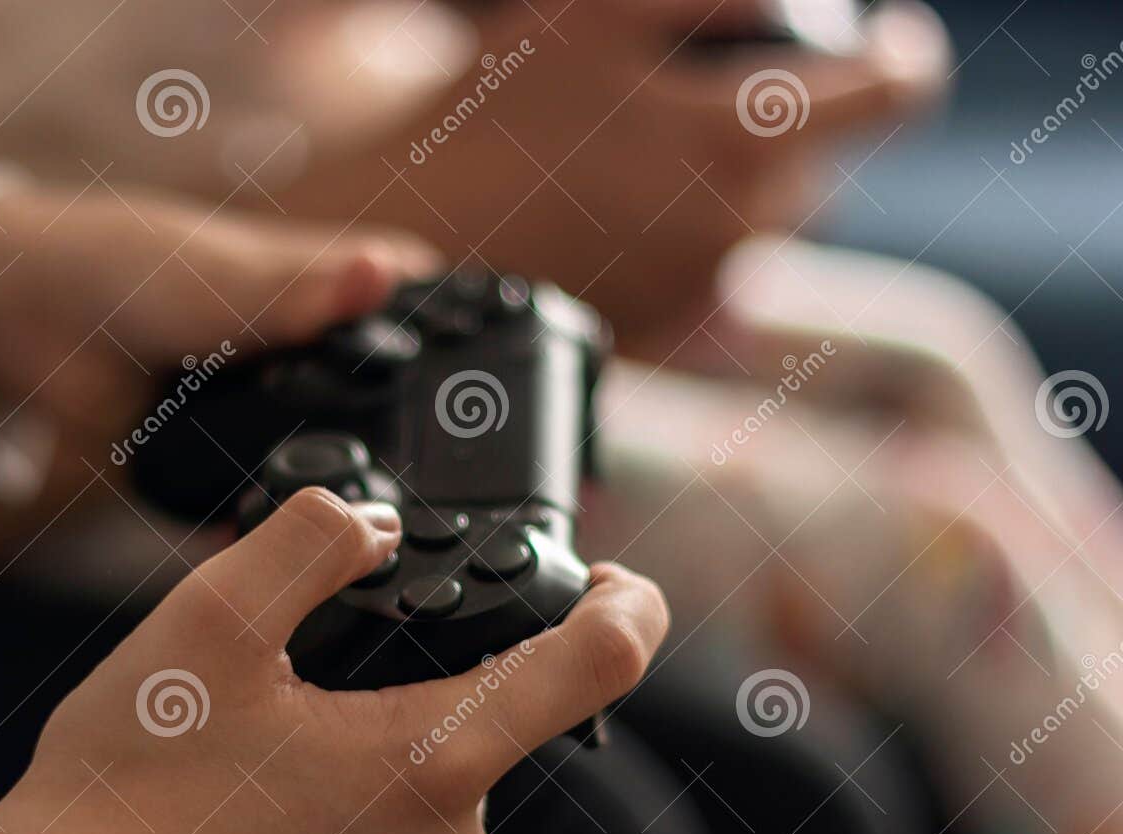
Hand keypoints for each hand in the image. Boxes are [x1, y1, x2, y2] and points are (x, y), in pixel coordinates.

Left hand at [0, 190, 438, 592]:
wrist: (31, 323)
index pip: (439, 339)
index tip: (502, 434)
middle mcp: (327, 366)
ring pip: (338, 479)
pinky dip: (274, 541)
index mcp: (349, 296)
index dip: (469, 385)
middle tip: (442, 519)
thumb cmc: (136, 266)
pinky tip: (290, 570)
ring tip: (375, 556)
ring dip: (344, 512)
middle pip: (400, 425)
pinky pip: (267, 518)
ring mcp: (283, 424)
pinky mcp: (235, 471)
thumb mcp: (228, 276)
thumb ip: (304, 292)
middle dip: (413, 470)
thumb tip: (381, 271)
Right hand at [0, 488, 668, 833]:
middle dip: (421, 678)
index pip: (599, 665)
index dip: (626, 602)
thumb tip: (373, 523)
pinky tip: (252, 805)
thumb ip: (314, 541)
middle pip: (485, 724)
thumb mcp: (209, 622)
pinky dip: (342, 811)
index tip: (613, 579)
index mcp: (432, 762)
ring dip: (371, 747)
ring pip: (426, 786)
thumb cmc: (127, 792)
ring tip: (256, 745)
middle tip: (306, 671)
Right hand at [279, 0, 949, 356]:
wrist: (409, 226)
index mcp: (741, 141)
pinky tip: (617, 203)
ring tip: (641, 151)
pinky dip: (687, 226)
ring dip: (732, 173)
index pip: (895, 95)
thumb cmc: (497, 106)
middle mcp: (737, 229)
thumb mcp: (606, 7)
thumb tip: (836, 12)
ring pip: (767, 215)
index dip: (896, 57)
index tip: (882, 44)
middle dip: (784, 118)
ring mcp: (699, 290)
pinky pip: (714, 266)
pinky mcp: (662, 330)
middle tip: (697, 93)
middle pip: (821, 158)